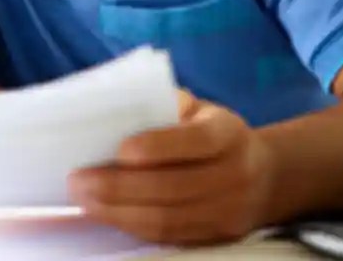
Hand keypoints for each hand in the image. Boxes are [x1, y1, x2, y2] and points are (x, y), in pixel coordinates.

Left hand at [68, 92, 275, 245]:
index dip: (158, 147)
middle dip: (119, 187)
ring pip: (167, 218)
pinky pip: (169, 236)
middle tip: (78, 181)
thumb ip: (165, 105)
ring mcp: (229, 210)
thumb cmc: (211, 132)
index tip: (120, 150)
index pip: (196, 141)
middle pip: (173, 187)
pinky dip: (132, 226)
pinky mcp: (217, 236)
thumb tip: (118, 108)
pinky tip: (106, 214)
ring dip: (118, 212)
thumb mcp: (198, 108)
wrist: (264, 176)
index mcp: (229, 133)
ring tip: (83, 200)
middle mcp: (235, 174)